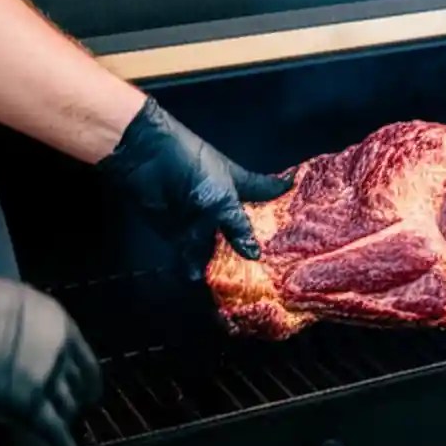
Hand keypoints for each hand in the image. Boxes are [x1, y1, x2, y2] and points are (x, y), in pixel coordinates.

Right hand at [0, 267, 100, 445]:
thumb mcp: (4, 305)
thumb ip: (21, 328)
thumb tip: (18, 342)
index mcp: (55, 321)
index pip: (82, 355)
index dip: (85, 375)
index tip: (87, 386)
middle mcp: (58, 349)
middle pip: (77, 382)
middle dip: (75, 399)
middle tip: (73, 411)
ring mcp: (45, 377)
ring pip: (66, 406)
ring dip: (65, 421)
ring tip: (64, 433)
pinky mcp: (26, 405)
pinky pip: (53, 431)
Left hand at [95, 96, 292, 279]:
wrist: (146, 161)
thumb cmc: (194, 168)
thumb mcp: (223, 198)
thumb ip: (238, 227)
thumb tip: (254, 254)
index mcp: (239, 184)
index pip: (265, 190)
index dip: (280, 191)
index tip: (298, 194)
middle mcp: (221, 202)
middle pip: (240, 225)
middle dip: (253, 243)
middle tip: (272, 267)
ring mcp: (199, 217)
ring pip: (216, 244)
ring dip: (223, 261)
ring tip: (239, 284)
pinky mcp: (176, 230)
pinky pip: (189, 252)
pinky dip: (194, 266)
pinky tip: (205, 282)